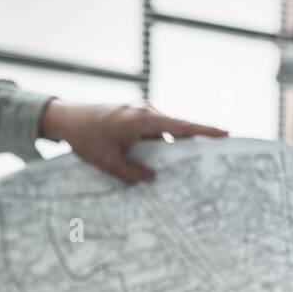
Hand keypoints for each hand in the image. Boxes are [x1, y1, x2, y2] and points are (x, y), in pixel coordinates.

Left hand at [40, 99, 226, 182]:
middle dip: (190, 145)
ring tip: (178, 168)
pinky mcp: (135, 116)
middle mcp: (145, 111)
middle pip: (176, 129)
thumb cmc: (85, 138)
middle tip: (206, 161)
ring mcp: (140, 112)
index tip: (226, 134)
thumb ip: (131, 173)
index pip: (180, 125)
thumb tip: (152, 180)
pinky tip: (154, 162)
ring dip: (169, 148)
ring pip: (164, 132)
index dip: (204, 130)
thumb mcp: (108, 162)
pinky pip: (153, 132)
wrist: (66, 118)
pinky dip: (157, 145)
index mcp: (142, 119)